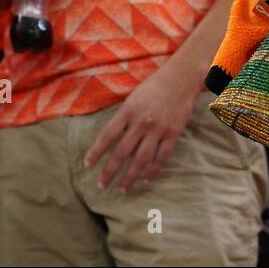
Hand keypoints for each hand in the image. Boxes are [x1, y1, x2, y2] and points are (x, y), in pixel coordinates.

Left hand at [83, 58, 200, 192]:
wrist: (181, 78)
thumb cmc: (154, 86)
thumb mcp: (133, 97)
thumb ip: (123, 117)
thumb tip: (111, 138)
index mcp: (128, 111)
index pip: (107, 136)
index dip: (96, 152)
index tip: (88, 165)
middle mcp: (141, 122)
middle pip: (122, 152)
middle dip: (110, 171)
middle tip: (102, 185)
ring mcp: (158, 129)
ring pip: (141, 159)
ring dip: (130, 176)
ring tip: (123, 189)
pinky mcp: (173, 133)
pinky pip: (161, 156)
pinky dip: (153, 170)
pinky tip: (146, 179)